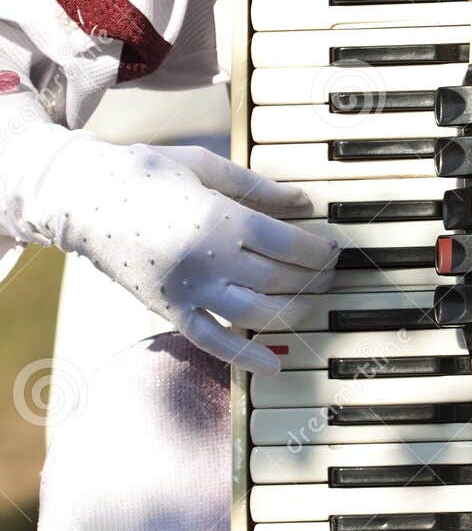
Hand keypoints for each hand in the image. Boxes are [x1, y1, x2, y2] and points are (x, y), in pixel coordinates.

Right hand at [38, 139, 335, 373]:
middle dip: (314, 279)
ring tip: (313, 305)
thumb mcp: (202, 166)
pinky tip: (274, 365)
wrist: (78, 196)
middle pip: (280, 280)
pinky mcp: (168, 309)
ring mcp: (188, 289)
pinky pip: (211, 341)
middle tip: (330, 275)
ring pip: (256, 314)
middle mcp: (208, 259)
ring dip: (294, 313)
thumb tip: (303, 201)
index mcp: (220, 219)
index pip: (288, 244)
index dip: (319, 250)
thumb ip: (255, 186)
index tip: (333, 250)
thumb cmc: (144, 172)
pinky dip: (244, 356)